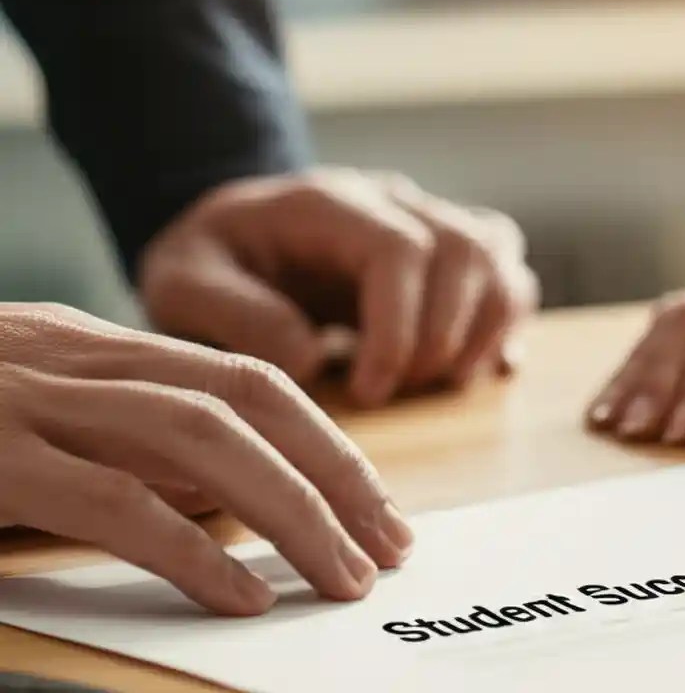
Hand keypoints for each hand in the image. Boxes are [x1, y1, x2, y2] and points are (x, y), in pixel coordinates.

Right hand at [0, 303, 414, 613]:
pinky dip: (191, 550)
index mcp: (99, 349)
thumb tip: (217, 497)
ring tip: (342, 576)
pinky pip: (113, 501)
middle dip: (334, 474)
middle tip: (390, 545)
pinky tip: (243, 594)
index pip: (246, 382)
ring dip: (290, 510)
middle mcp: (80, 359)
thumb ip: (127, 442)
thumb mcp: (38, 411)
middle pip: (246, 400)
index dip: (326, 442)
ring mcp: (35, 402)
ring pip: (201, 436)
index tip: (377, 506)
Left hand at [139, 168, 538, 406]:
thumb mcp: (179, 283)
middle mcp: (392, 200)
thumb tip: (314, 359)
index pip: (399, 249)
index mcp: (327, 203)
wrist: (231, 236)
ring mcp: (430, 221)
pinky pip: (509, 276)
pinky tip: (472, 370)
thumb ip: (231, 313)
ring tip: (435, 381)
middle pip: (465, 249)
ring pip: (499, 258)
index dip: (398, 328)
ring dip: (482, 331)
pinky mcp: (451, 255)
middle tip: (398, 388)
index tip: (370, 392)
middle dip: (442, 335)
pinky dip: (505, 327)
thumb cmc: (208, 263)